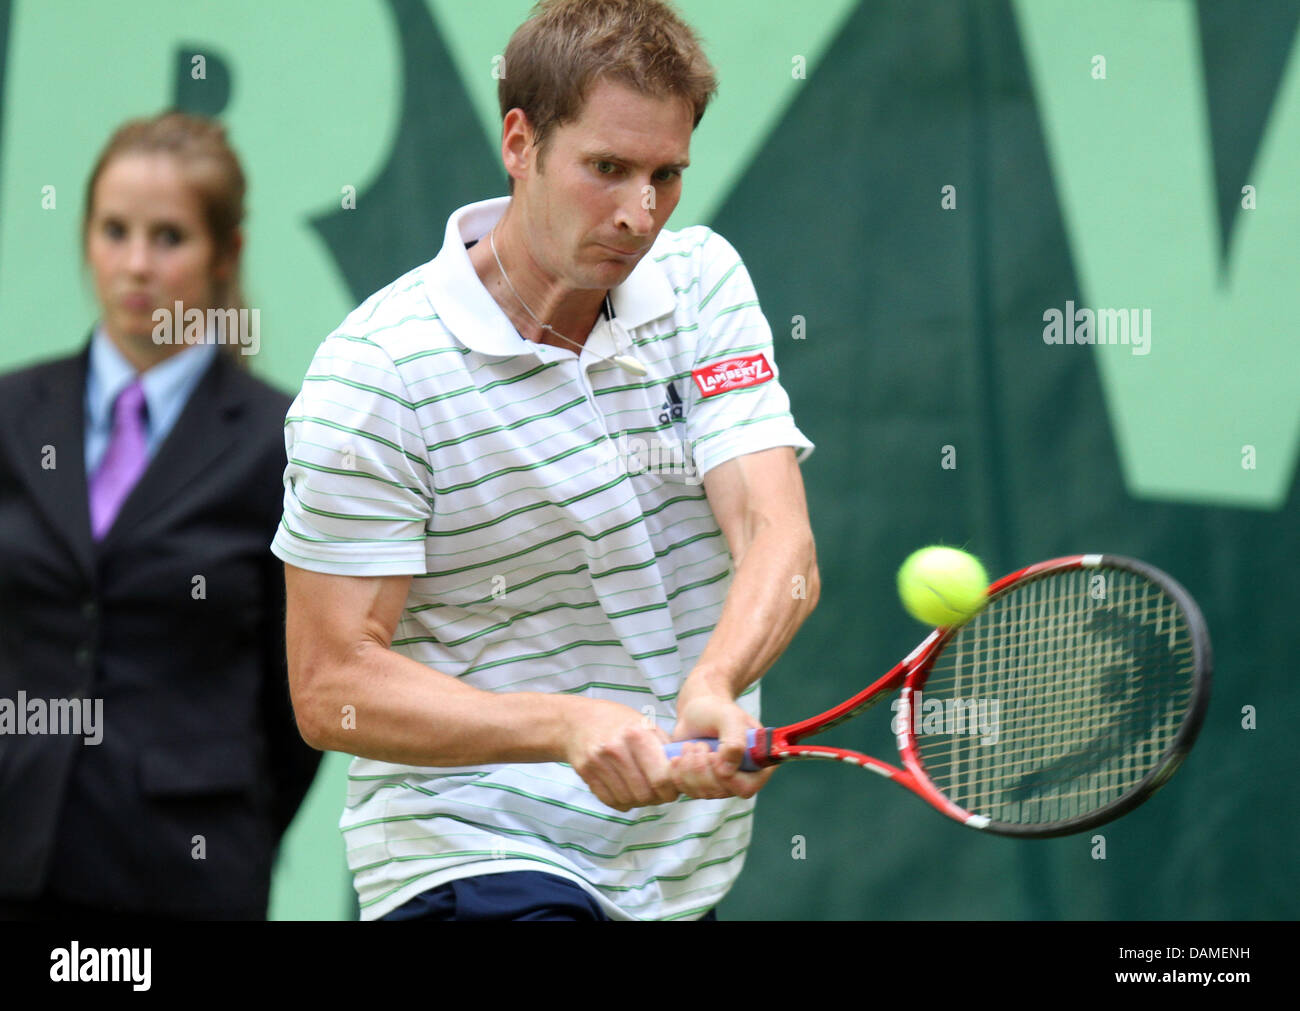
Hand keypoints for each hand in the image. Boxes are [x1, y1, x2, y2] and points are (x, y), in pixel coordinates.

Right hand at [563, 698, 678, 811]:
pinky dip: (623, 802)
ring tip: (643, 788)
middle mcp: (616, 748)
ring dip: (640, 801)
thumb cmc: (619, 723)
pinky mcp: (585, 773)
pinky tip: (626, 789)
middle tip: (659, 791)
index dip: (672, 789)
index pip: (661, 777)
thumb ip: (666, 749)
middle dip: (657, 797)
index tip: (674, 787)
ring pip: (628, 800)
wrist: (578, 720)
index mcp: (636, 734)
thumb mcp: (646, 725)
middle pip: (645, 794)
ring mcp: (598, 762)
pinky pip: (611, 801)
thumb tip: (686, 774)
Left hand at [669, 691, 775, 799]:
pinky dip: (678, 773)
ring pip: (702, 793)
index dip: (728, 778)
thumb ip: (734, 741)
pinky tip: (679, 756)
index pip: (747, 787)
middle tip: (700, 744)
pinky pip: (687, 791)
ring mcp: (721, 784)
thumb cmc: (716, 711)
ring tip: (691, 746)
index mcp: (757, 763)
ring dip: (690, 767)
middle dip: (703, 767)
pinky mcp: (701, 785)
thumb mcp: (728, 718)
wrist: (696, 712)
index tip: (713, 755)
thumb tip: (726, 771)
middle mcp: (741, 778)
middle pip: (721, 792)